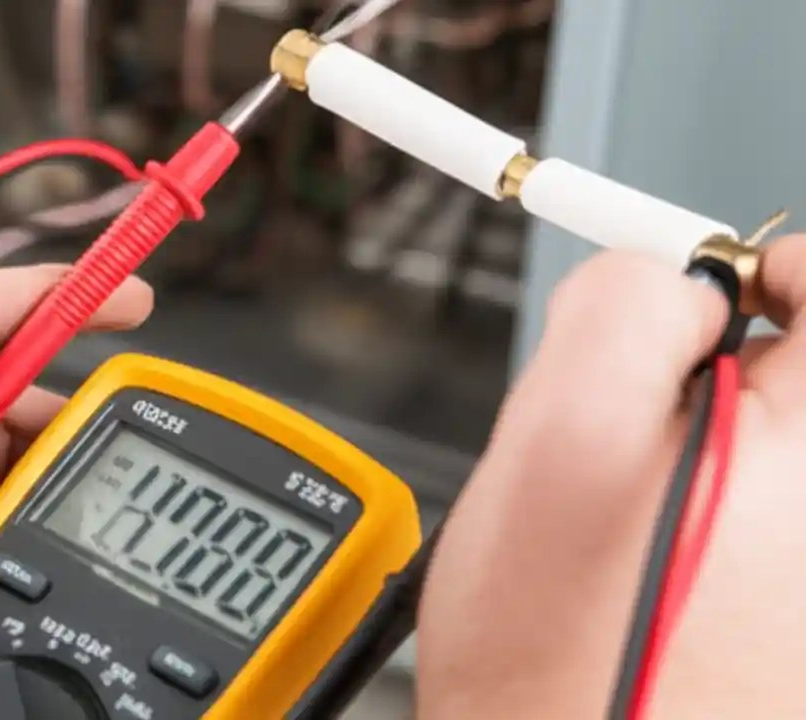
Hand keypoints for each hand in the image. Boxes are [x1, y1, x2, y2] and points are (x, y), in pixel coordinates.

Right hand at [417, 237, 805, 717]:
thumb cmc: (563, 652)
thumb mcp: (560, 434)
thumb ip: (626, 308)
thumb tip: (671, 278)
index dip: (749, 274)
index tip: (688, 311)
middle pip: (794, 376)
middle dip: (700, 382)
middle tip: (624, 449)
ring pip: (766, 453)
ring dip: (691, 462)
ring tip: (627, 534)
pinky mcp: (800, 619)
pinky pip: (760, 523)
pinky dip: (704, 526)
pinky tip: (653, 580)